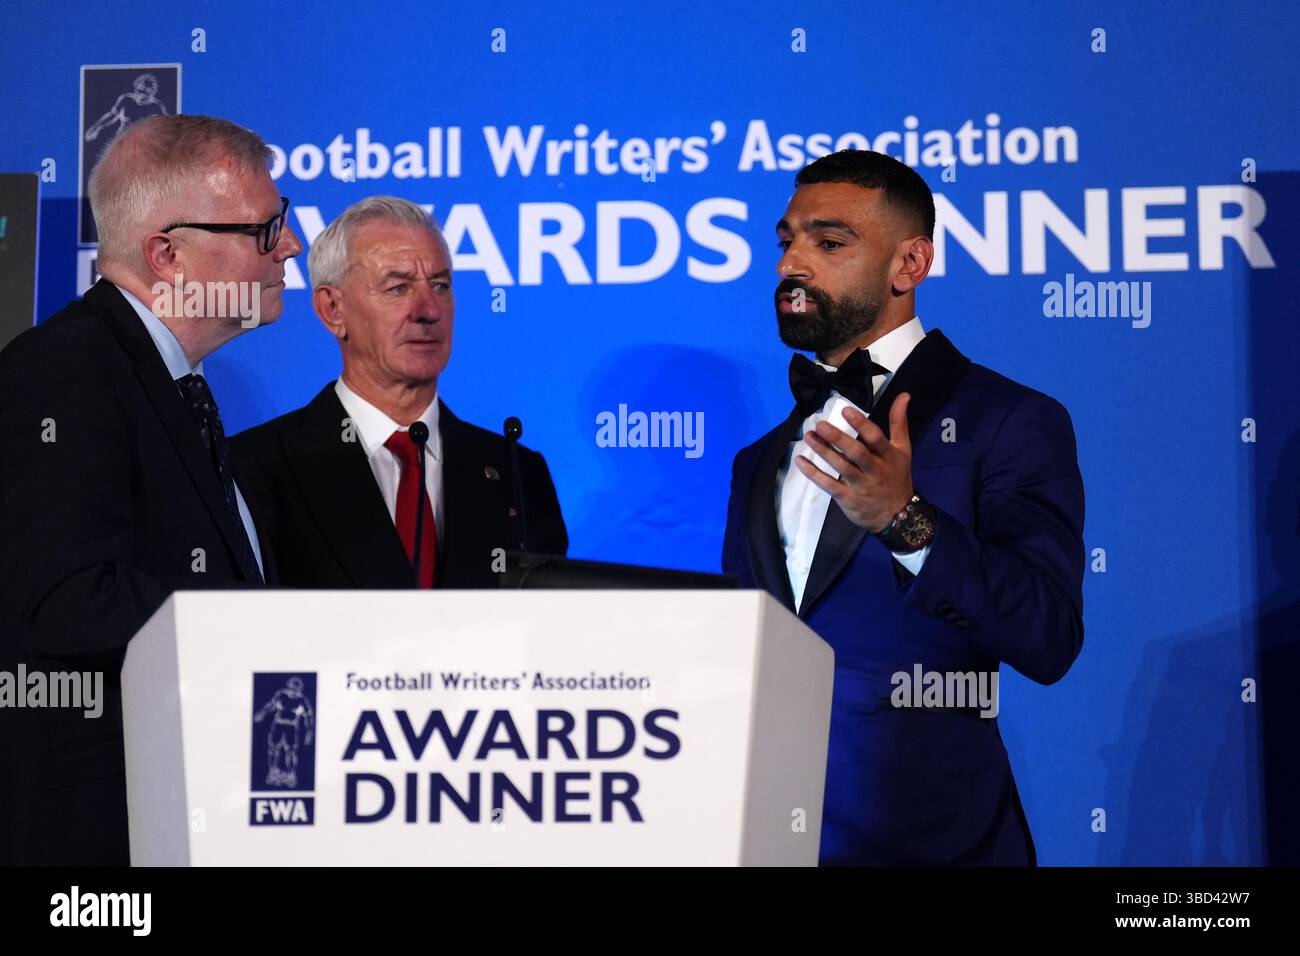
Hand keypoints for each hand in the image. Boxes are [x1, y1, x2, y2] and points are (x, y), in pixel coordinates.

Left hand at [795, 393, 914, 532]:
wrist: (898, 515)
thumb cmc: (897, 476)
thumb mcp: (903, 449)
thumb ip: (899, 422)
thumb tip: (904, 395)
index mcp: (889, 456)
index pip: (875, 438)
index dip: (861, 424)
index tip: (845, 410)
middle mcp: (875, 470)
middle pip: (857, 453)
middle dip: (838, 439)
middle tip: (820, 424)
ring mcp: (861, 486)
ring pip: (841, 468)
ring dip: (823, 452)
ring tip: (809, 436)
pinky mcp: (848, 499)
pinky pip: (829, 486)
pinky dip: (814, 474)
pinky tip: (800, 461)